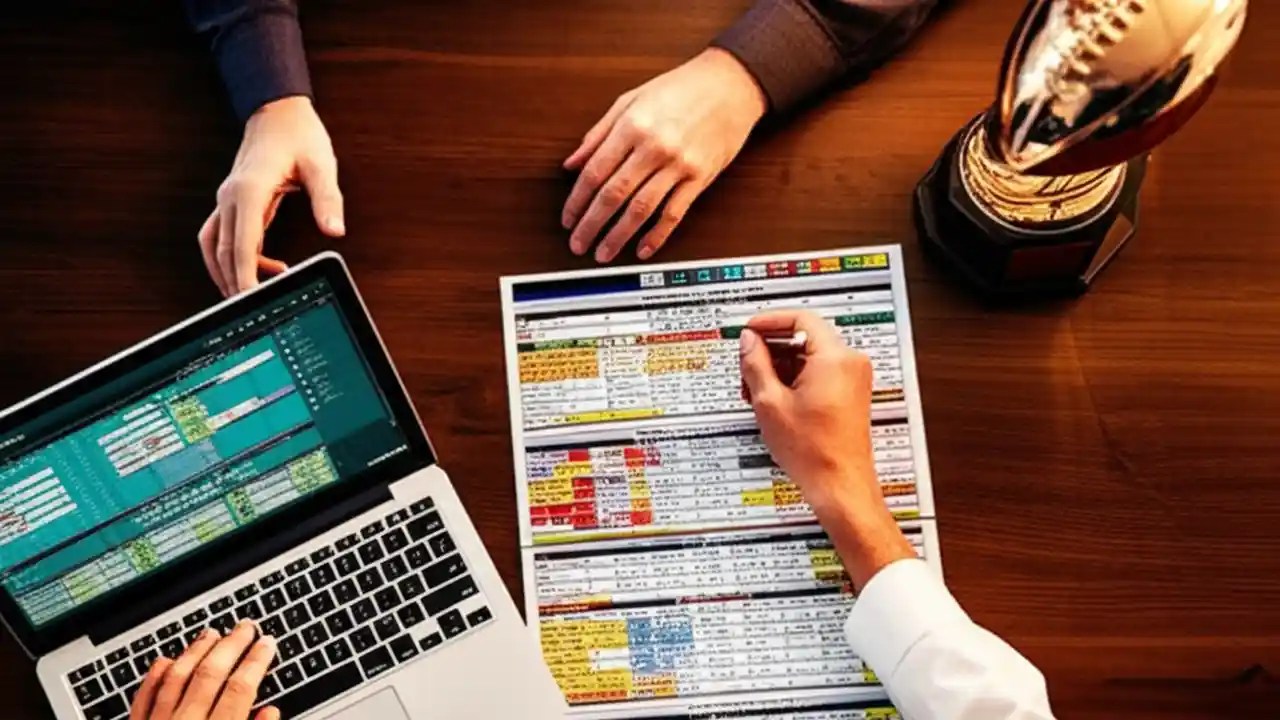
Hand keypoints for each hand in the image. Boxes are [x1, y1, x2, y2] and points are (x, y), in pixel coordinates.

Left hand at [130, 621, 278, 719]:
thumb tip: (270, 712)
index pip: (240, 689)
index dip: (256, 661)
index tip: (267, 643)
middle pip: (210, 675)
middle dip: (231, 646)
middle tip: (245, 626)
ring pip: (176, 679)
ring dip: (195, 652)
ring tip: (211, 633)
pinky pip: (142, 698)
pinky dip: (154, 677)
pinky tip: (165, 661)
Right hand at [199, 96, 344, 296]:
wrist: (278, 112)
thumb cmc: (299, 134)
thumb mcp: (321, 166)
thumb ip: (328, 200)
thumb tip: (335, 230)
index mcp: (249, 190)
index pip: (242, 244)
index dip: (244, 276)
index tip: (251, 299)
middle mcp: (231, 197)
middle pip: (224, 251)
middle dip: (236, 283)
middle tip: (255, 309)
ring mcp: (228, 200)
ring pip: (216, 247)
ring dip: (228, 273)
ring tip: (253, 296)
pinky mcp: (233, 202)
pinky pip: (223, 237)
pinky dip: (234, 257)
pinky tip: (261, 266)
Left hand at [562, 48, 765, 262]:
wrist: (730, 84)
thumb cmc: (681, 88)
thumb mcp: (631, 99)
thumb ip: (599, 133)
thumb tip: (572, 163)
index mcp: (632, 126)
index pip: (594, 172)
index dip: (577, 201)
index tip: (568, 219)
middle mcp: (654, 146)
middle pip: (613, 195)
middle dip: (591, 225)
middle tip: (578, 244)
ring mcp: (678, 164)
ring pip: (641, 209)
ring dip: (618, 236)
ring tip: (604, 253)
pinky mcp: (700, 177)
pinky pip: (675, 213)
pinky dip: (657, 235)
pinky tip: (643, 249)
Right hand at [738, 311, 915, 588]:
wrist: (840, 486)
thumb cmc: (814, 452)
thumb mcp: (769, 403)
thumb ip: (755, 364)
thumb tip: (748, 342)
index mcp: (834, 358)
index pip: (800, 318)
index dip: (768, 321)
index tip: (749, 331)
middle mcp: (849, 363)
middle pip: (803, 337)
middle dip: (770, 350)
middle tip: (746, 368)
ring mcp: (852, 379)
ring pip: (807, 357)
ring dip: (779, 368)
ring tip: (755, 391)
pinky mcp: (849, 394)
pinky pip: (817, 373)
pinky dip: (794, 380)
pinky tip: (772, 401)